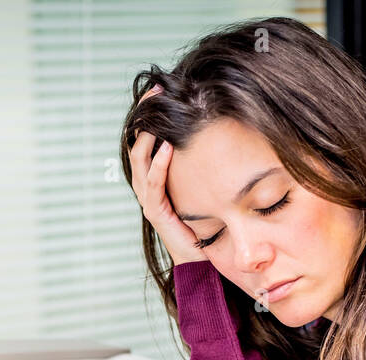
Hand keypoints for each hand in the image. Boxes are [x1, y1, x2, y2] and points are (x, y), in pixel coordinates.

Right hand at [128, 86, 208, 266]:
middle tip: (157, 90)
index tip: (161, 91)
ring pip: (140, 162)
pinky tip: (167, 148)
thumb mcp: (207, 187)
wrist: (204, 263)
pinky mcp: (157, 214)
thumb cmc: (207, 225)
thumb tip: (226, 130)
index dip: (151, 116)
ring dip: (148, 136)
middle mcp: (149, 187)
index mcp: (158, 179)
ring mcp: (151, 201)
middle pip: (138, 145)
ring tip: (157, 112)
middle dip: (146, 116)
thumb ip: (208, 166)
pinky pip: (153, 186)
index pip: (148, 141)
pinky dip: (158, 166)